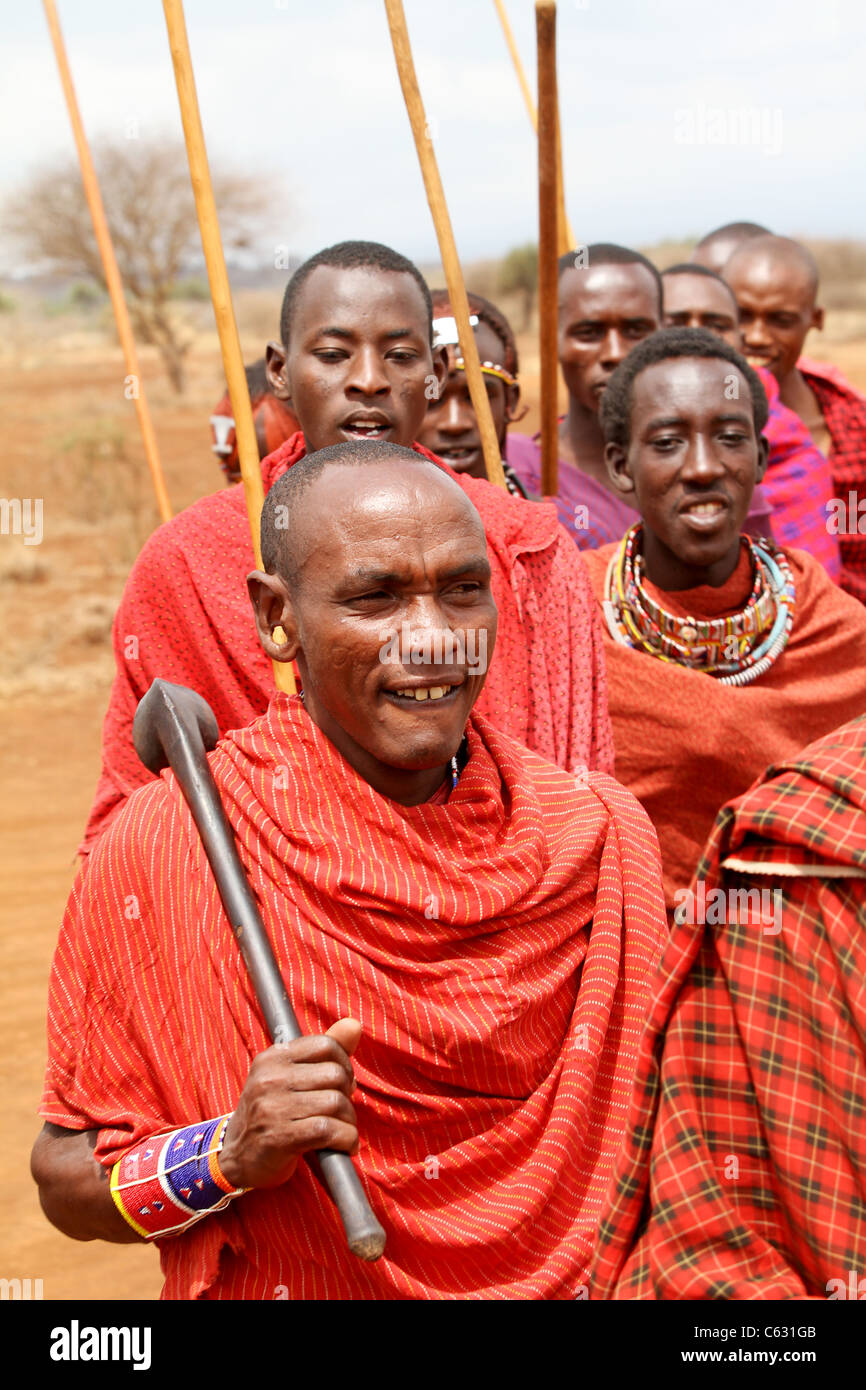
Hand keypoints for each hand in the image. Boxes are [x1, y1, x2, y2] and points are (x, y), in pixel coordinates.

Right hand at [219, 1018, 361, 1189]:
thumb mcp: (289, 1076)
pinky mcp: (280, 1137)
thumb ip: (323, 1050)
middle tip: (341, 1111)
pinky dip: (346, 1139)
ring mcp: (273, 1107)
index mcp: (272, 1057)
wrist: (236, 1157)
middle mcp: (270, 1078)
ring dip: (348, 1121)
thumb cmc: (272, 1113)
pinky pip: (328, 1130)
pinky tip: (345, 1145)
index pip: (325, 1044)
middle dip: (348, 1096)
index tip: (341, 1083)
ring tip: (342, 1130)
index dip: (344, 1064)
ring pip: (335, 1103)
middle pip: (335, 1074)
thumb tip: (354, 1024)